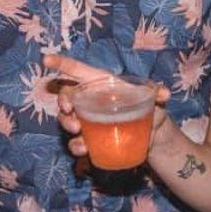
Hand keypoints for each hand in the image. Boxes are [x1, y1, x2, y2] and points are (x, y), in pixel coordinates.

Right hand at [44, 54, 169, 157]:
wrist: (152, 134)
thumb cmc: (148, 107)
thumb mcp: (153, 98)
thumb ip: (157, 93)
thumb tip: (164, 94)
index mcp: (100, 83)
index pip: (77, 70)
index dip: (61, 63)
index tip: (46, 60)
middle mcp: (89, 100)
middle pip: (66, 97)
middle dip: (63, 105)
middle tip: (71, 114)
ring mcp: (87, 119)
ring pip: (67, 120)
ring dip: (67, 126)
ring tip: (78, 134)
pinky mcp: (90, 138)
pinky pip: (76, 142)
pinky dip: (76, 146)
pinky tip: (84, 151)